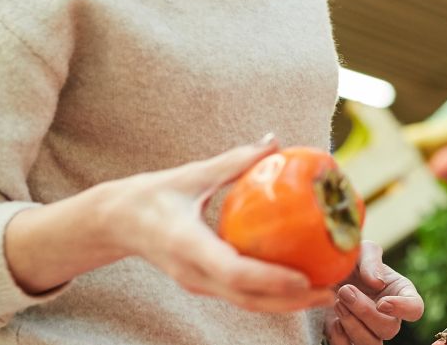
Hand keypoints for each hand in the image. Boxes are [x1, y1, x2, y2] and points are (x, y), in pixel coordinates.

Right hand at [101, 136, 336, 313]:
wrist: (115, 223)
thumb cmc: (153, 194)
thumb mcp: (191, 174)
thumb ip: (233, 161)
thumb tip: (273, 141)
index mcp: (187, 245)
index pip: (232, 271)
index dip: (269, 279)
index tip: (303, 278)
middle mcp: (193, 273)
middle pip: (247, 298)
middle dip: (291, 301)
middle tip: (331, 293)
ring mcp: (197, 283)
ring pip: (247, 303)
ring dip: (287, 304)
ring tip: (327, 293)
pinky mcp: (203, 285)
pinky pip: (242, 294)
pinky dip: (273, 294)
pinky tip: (302, 283)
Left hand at [324, 242, 423, 344]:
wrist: (327, 270)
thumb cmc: (352, 259)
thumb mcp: (363, 250)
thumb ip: (372, 261)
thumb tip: (377, 283)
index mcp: (401, 293)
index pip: (415, 309)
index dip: (402, 309)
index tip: (381, 302)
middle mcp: (390, 316)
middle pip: (389, 329)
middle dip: (365, 312)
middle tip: (345, 291)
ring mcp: (371, 330)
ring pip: (371, 344)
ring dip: (353, 326)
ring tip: (337, 303)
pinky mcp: (350, 338)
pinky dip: (340, 339)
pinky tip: (333, 321)